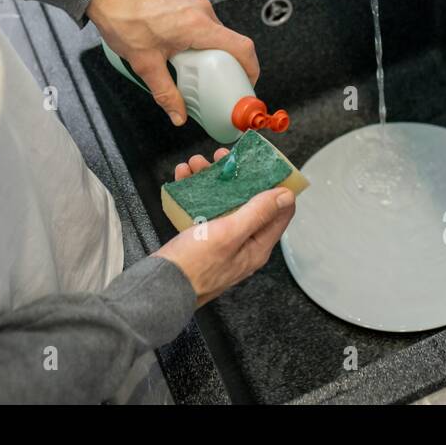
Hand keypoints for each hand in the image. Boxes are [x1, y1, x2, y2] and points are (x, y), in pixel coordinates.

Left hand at [86, 0, 258, 126]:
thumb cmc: (123, 19)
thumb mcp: (145, 64)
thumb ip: (165, 93)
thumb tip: (178, 114)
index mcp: (198, 26)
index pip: (242, 47)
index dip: (251, 67)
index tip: (247, 81)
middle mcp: (201, 8)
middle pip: (226, 40)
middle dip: (221, 61)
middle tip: (208, 79)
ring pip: (211, 27)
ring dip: (204, 46)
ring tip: (184, 59)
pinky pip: (198, 15)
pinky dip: (193, 31)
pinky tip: (172, 40)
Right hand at [152, 147, 296, 306]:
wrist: (159, 286)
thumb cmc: (194, 266)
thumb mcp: (229, 233)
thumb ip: (258, 213)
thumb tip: (286, 196)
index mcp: (257, 246)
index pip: (280, 212)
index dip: (275, 185)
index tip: (264, 163)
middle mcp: (243, 244)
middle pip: (248, 202)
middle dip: (235, 176)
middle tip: (221, 158)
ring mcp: (221, 241)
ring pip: (222, 202)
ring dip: (210, 180)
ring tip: (195, 164)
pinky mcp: (201, 239)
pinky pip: (203, 209)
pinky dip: (194, 192)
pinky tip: (183, 178)